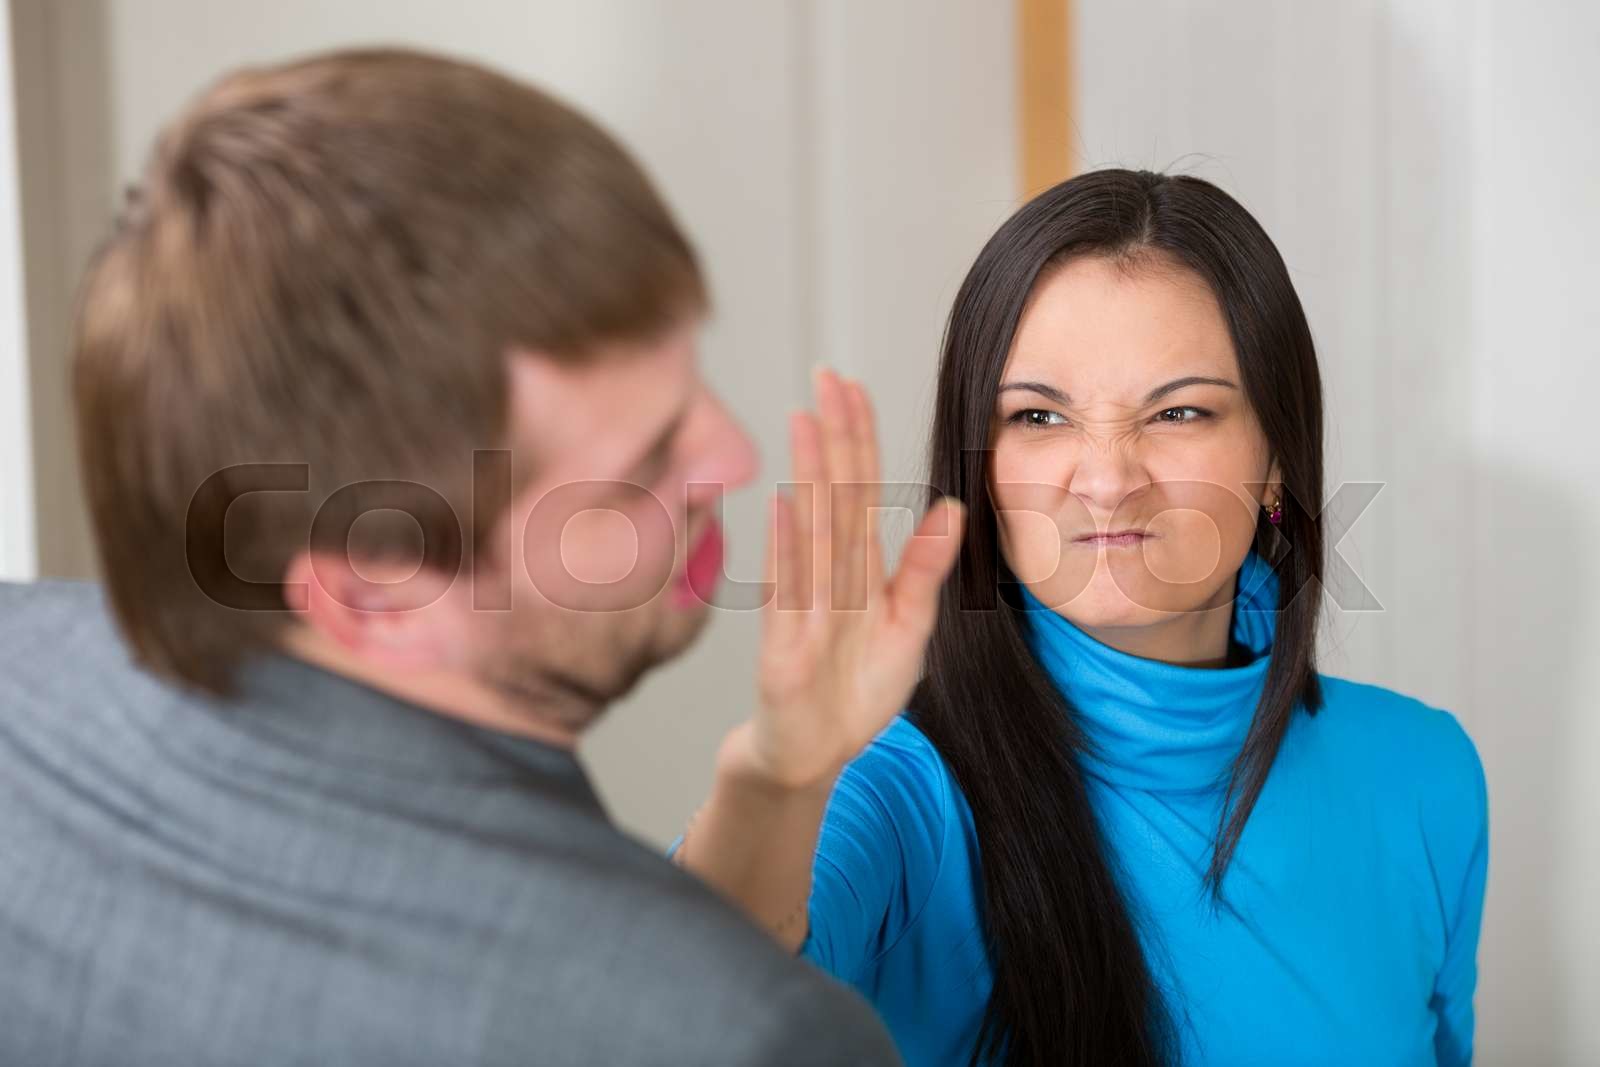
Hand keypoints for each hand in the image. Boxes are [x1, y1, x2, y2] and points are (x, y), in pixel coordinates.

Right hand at [726, 367, 964, 789]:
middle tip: (828, 375)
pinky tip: (786, 502)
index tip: (853, 386)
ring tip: (808, 419)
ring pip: (811, 528)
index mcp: (860, 567)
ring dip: (810, 473)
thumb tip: (952, 508)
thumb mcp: (909, 631)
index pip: (861, 487)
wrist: (813, 753)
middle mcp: (829, 576)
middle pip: (834, 493)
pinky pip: (790, 590)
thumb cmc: (857, 691)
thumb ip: (925, 571)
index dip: (860, 436)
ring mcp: (804, 605)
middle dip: (834, 433)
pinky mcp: (784, 645)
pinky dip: (788, 547)